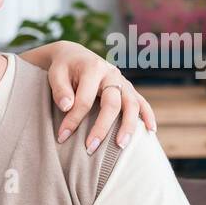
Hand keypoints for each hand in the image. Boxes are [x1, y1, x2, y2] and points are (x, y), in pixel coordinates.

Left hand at [24, 40, 156, 151]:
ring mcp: (123, 81)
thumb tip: (67, 107)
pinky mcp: (128, 88)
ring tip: (121, 146)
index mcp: (93, 68)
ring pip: (132, 104)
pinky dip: (148, 116)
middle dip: (102, 128)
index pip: (84, 99)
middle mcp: (112, 74)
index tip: (62, 137)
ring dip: (128, 126)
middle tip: (90, 148)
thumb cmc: (63, 68)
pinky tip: (150, 132)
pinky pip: (142, 102)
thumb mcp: (55, 75)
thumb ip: (60, 90)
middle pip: (112, 104)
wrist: (74, 56)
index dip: (73, 120)